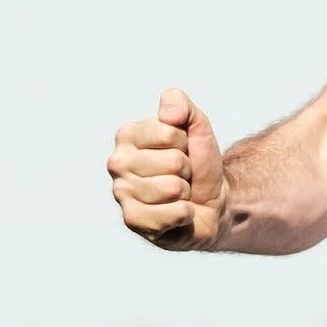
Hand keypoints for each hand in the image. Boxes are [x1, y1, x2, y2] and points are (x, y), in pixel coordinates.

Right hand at [107, 87, 224, 249]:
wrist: (208, 202)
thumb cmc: (197, 163)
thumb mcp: (196, 126)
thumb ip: (182, 106)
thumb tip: (169, 115)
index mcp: (128, 135)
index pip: (169, 133)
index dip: (185, 143)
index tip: (181, 149)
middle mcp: (118, 163)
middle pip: (174, 162)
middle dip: (186, 170)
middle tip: (181, 175)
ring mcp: (122, 193)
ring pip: (173, 188)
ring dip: (185, 193)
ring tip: (177, 194)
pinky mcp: (133, 220)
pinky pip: (174, 213)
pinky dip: (184, 214)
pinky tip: (175, 214)